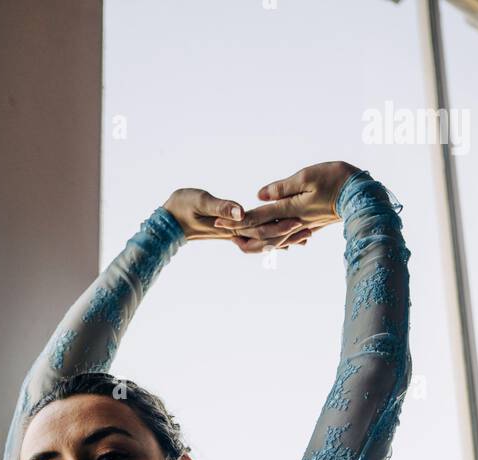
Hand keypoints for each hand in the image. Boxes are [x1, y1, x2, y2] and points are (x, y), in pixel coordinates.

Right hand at [162, 187, 304, 243]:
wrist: (168, 221)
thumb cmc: (180, 206)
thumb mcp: (200, 200)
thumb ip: (221, 206)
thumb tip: (241, 211)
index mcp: (230, 227)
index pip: (259, 228)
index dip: (279, 227)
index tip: (298, 223)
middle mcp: (235, 233)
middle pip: (266, 238)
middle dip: (287, 236)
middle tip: (310, 231)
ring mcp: (234, 234)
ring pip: (263, 240)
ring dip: (283, 239)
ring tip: (305, 236)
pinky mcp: (233, 231)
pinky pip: (257, 236)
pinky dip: (272, 237)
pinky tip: (286, 237)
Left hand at [214, 161, 362, 253]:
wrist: (364, 196)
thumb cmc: (338, 179)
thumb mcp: (308, 176)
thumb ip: (282, 188)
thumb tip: (258, 195)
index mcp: (289, 209)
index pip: (256, 217)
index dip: (236, 220)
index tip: (217, 222)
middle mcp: (293, 222)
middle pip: (260, 232)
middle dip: (239, 232)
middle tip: (219, 231)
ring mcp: (302, 226)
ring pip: (272, 238)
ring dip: (255, 239)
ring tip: (237, 238)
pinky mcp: (310, 225)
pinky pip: (286, 237)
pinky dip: (274, 239)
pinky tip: (269, 240)